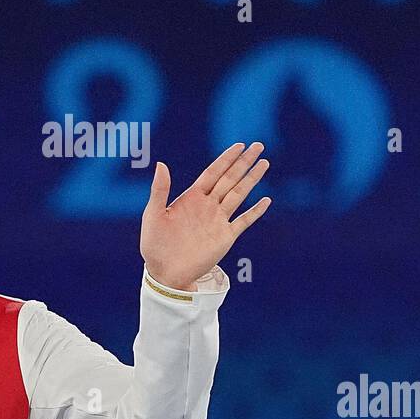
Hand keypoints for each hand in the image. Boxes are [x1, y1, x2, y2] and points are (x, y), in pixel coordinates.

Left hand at [140, 142, 270, 290]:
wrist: (165, 273)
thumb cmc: (155, 245)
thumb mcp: (153, 215)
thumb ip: (159, 190)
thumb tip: (161, 164)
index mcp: (192, 197)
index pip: (213, 172)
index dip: (226, 158)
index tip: (239, 145)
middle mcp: (208, 205)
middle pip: (230, 179)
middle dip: (244, 162)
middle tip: (258, 146)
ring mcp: (218, 220)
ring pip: (239, 195)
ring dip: (252, 179)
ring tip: (264, 163)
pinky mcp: (225, 237)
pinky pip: (243, 221)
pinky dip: (255, 211)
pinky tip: (266, 201)